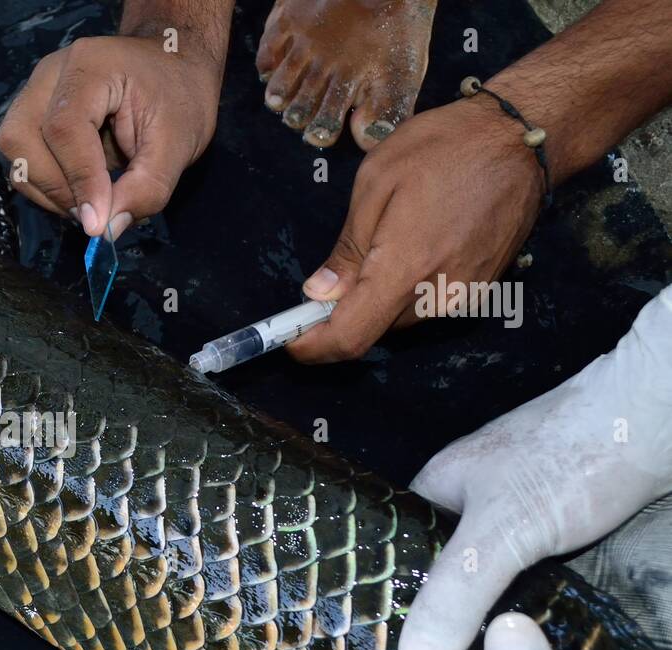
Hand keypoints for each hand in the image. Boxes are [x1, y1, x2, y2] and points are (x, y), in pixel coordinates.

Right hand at [0, 34, 224, 238]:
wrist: (172, 66)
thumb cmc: (179, 98)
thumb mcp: (178, 146)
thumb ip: (146, 189)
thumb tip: (105, 230)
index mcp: (91, 66)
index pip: (64, 128)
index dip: (78, 180)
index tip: (98, 223)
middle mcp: (50, 73)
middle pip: (22, 139)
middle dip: (56, 188)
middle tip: (95, 213)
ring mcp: (35, 91)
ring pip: (15, 152)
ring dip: (48, 191)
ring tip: (91, 202)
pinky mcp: (32, 112)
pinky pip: (23, 158)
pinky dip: (47, 186)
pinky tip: (81, 190)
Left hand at [287, 97, 543, 362]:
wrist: (523, 137)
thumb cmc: (446, 147)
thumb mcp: (376, 183)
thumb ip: (347, 249)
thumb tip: (319, 293)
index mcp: (405, 269)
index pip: (350, 337)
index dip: (314, 347)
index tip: (292, 339)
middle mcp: (438, 295)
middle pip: (374, 329)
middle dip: (346, 311)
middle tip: (336, 274)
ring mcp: (465, 296)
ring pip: (401, 318)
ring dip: (381, 297)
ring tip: (389, 241)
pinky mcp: (483, 289)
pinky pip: (430, 304)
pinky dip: (410, 287)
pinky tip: (419, 242)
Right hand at [395, 287, 671, 649]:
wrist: (657, 420)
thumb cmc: (571, 458)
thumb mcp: (502, 532)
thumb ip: (456, 592)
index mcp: (437, 485)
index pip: (397, 551)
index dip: (395, 598)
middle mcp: (471, 497)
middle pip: (443, 566)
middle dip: (443, 613)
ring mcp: (518, 509)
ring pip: (489, 573)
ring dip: (489, 609)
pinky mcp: (560, 524)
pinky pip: (528, 572)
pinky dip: (527, 599)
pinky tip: (528, 631)